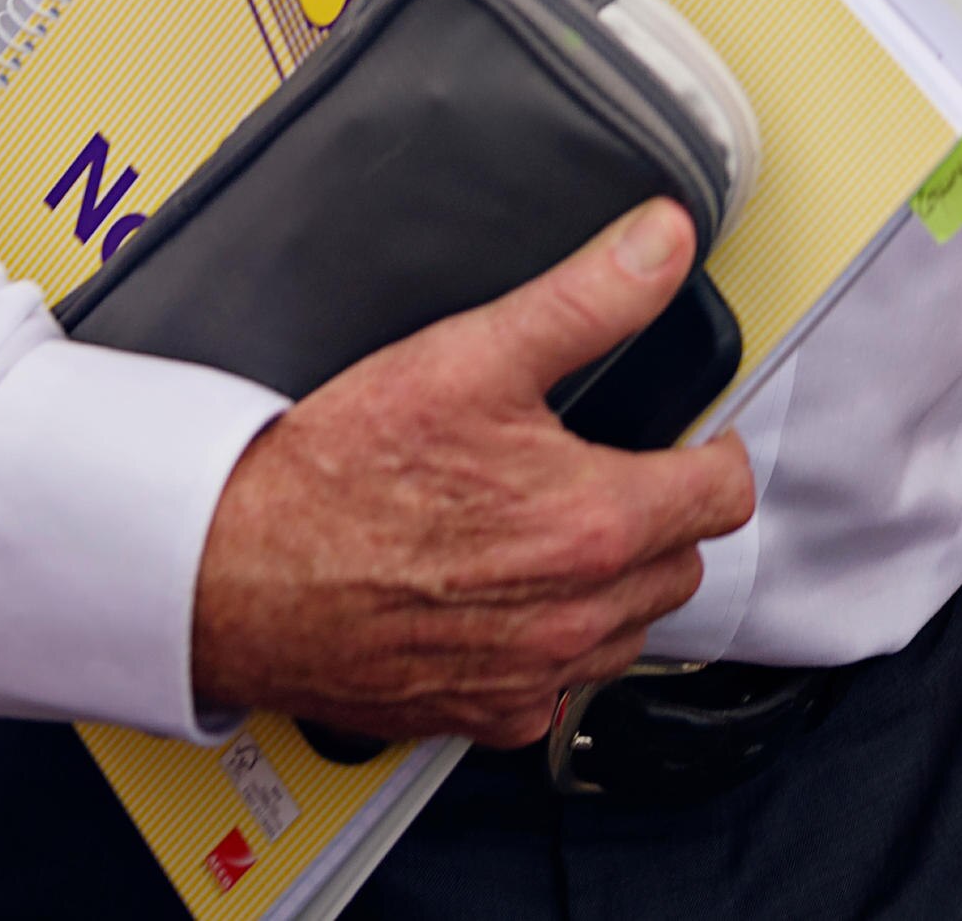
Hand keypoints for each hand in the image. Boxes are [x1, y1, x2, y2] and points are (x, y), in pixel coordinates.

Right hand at [187, 202, 759, 745]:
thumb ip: (589, 297)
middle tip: (597, 469)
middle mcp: (576, 618)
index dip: (710, 449)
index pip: (725, 495)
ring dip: (614, 584)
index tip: (683, 435)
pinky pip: (558, 686)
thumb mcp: (471, 355)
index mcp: (594, 526)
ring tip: (549, 528)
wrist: (235, 572)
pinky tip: (501, 596)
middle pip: (683, 564)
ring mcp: (531, 677)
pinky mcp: (483, 715)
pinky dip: (549, 645)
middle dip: (660, 514)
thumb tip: (662, 246)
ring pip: (629, 631)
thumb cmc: (336, 474)